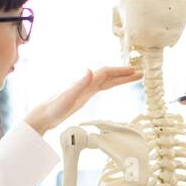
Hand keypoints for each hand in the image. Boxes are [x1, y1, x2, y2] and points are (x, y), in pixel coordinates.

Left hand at [24, 66, 141, 134]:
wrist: (44, 115)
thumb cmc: (54, 107)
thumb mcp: (68, 97)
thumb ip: (79, 84)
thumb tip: (89, 70)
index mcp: (85, 82)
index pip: (106, 73)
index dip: (121, 72)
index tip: (134, 72)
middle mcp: (87, 83)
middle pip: (110, 75)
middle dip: (125, 74)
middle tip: (141, 74)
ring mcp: (86, 89)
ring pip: (107, 81)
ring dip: (120, 79)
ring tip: (134, 78)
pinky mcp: (84, 96)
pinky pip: (102, 87)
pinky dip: (111, 84)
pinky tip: (115, 84)